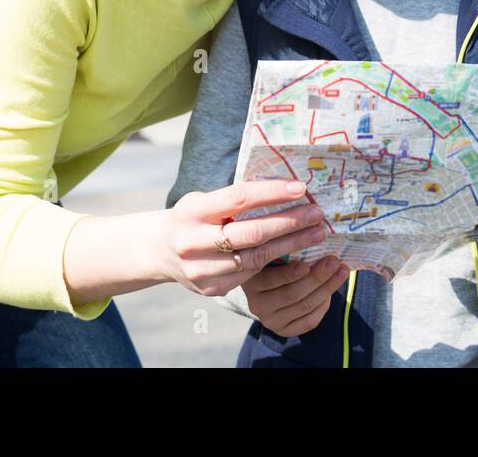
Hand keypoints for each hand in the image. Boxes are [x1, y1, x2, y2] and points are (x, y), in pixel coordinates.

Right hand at [156, 180, 328, 296]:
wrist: (160, 251)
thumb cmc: (193, 217)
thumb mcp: (203, 200)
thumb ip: (233, 198)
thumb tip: (284, 187)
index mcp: (192, 211)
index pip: (238, 198)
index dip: (272, 193)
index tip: (300, 188)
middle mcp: (193, 242)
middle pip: (251, 232)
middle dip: (289, 222)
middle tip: (317, 213)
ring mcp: (201, 269)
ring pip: (256, 257)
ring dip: (292, 244)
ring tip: (316, 232)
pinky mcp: (211, 288)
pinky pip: (250, 273)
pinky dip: (275, 262)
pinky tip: (295, 251)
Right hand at [241, 255, 350, 336]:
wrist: (266, 288)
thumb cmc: (272, 262)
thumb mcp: (270, 253)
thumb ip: (284, 246)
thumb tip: (314, 228)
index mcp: (250, 282)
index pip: (271, 279)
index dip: (290, 273)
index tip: (308, 263)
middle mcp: (257, 304)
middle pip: (292, 294)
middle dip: (317, 277)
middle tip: (334, 261)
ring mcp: (270, 320)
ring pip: (304, 306)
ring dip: (327, 289)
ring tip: (341, 272)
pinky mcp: (284, 330)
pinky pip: (308, 322)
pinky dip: (323, 307)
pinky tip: (331, 292)